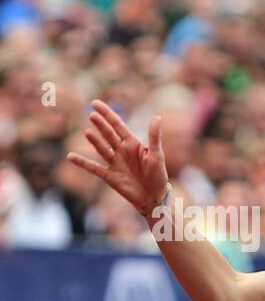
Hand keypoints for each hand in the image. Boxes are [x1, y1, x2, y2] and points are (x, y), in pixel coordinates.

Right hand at [67, 100, 168, 215]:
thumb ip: (154, 137)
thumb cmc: (158, 175)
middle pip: (108, 134)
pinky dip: (82, 163)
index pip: (117, 125)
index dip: (107, 114)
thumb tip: (157, 117)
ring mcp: (114, 162)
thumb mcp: (157, 155)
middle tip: (92, 115)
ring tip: (88, 132)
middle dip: (101, 125)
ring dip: (95, 141)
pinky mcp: (108, 176)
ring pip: (101, 149)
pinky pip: (93, 168)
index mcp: (132, 143)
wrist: (154, 197)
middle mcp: (121, 150)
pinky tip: (70, 156)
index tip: (95, 103)